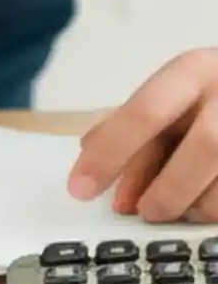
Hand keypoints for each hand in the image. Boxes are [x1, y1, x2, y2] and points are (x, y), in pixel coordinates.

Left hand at [69, 48, 217, 221]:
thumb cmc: (204, 93)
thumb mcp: (168, 95)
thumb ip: (129, 125)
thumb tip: (89, 155)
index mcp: (194, 71)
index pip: (146, 112)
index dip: (111, 153)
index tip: (80, 189)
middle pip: (207, 146)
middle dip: (169, 188)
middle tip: (143, 212)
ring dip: (196, 203)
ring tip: (171, 212)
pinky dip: (214, 207)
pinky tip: (199, 210)